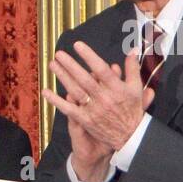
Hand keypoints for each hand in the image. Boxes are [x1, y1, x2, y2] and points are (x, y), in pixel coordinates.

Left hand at [42, 41, 155, 158]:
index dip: (89, 57)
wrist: (129, 136)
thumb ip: (132, 68)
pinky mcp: (85, 120)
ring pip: (75, 91)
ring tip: (52, 65)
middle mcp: (104, 98)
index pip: (102, 69)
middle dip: (71, 65)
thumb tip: (132, 50)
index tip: (78, 45)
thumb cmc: (132, 110)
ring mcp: (93, 110)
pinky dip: (56, 101)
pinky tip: (46, 91)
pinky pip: (68, 109)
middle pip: (85, 79)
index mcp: (117, 88)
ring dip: (63, 77)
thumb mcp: (136, 88)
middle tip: (59, 53)